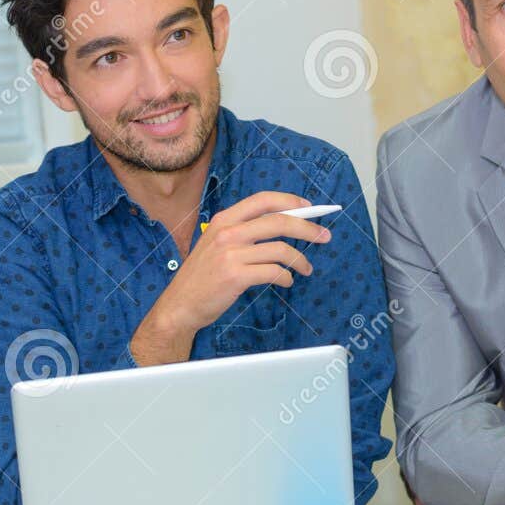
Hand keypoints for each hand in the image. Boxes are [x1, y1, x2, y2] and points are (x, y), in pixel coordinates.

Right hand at [129, 191, 330, 365]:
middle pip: (279, 222)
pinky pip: (274, 272)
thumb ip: (243, 232)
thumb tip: (282, 225)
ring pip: (280, 249)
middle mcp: (227, 232)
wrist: (180, 304)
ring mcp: (231, 254)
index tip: (309, 209)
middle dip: (308, 229)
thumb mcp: (216, 243)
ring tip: (306, 269)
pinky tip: (287, 281)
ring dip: (300, 260)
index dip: (290, 201)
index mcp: (224, 220)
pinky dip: (287, 277)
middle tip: (324, 236)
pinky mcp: (235, 276)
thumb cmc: (202, 276)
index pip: (263, 200)